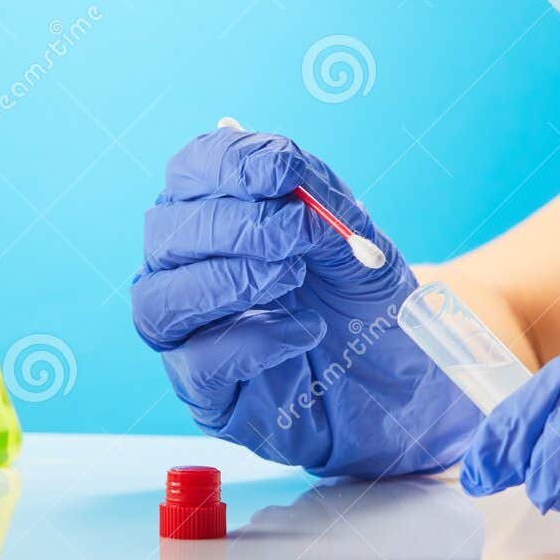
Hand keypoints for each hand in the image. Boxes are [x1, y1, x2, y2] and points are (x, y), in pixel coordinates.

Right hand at [131, 127, 476, 476]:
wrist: (400, 389)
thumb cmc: (367, 311)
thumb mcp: (359, 247)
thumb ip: (324, 211)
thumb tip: (292, 186)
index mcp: (217, 217)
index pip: (192, 172)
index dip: (229, 164)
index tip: (284, 173)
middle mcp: (185, 272)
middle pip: (164, 232)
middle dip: (236, 225)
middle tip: (296, 235)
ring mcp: (188, 336)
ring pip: (159, 299)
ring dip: (229, 278)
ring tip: (293, 278)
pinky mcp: (206, 395)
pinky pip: (197, 362)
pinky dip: (252, 339)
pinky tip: (305, 331)